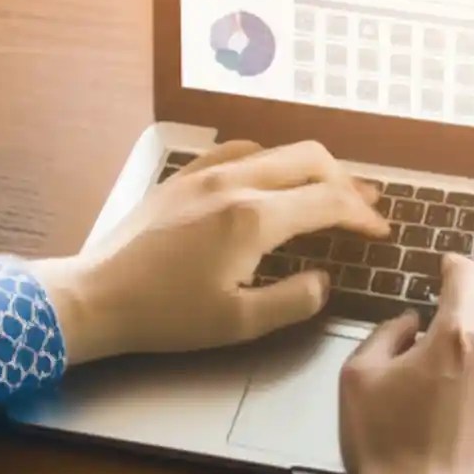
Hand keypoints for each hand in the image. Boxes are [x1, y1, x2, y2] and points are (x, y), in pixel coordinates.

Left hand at [34, 140, 389, 364]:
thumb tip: (323, 281)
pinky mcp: (184, 177)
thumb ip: (294, 300)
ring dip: (313, 168)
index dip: (362, 215)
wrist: (94, 297)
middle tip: (367, 205)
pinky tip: (273, 174)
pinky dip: (270, 159)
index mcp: (255, 218)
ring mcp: (207, 173)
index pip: (329, 201)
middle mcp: (236, 182)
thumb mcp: (239, 323)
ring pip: (278, 150)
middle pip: (312, 160)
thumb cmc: (165, 315)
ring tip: (330, 188)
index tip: (380, 231)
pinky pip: (239, 150)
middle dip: (347, 181)